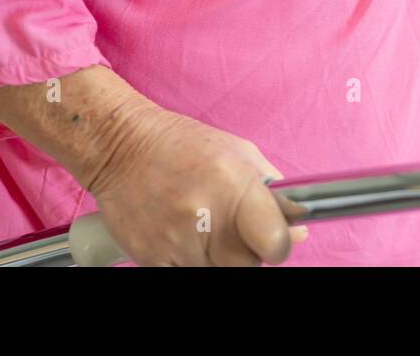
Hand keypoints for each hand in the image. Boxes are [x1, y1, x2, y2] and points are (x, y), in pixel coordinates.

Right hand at [84, 99, 306, 266]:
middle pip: (247, 265)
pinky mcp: (150, 257)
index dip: (279, 244)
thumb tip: (299, 231)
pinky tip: (180, 234)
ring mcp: (175, 240)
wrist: (120, 146)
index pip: (274, 242)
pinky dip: (188, 261)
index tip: (274, 240)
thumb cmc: (182, 145)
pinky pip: (184, 274)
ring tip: (202, 226)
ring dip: (215, 257)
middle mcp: (205, 214)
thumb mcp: (237, 152)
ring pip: (215, 272)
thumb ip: (273, 192)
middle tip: (233, 230)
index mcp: (234, 184)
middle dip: (246, 252)